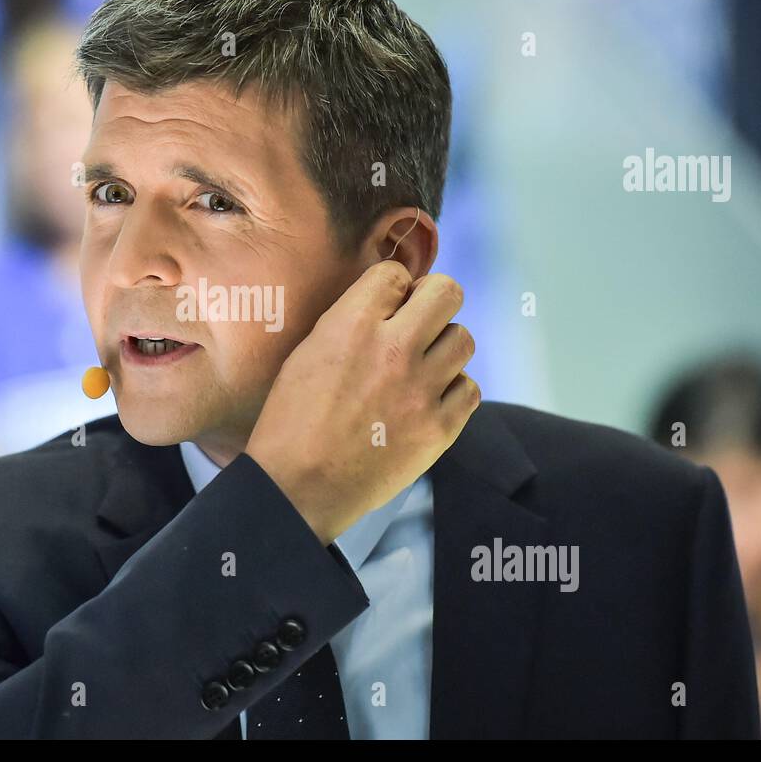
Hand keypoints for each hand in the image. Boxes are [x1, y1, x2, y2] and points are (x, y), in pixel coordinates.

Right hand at [245, 261, 478, 544]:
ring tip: (421, 369)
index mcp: (351, 325)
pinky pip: (469, 388)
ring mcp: (422, 389)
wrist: (298, 487)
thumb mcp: (307, 354)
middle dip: (433, 302)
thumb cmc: (291, 421)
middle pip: (447, 293)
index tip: (389, 306)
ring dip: (444, 349)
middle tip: (419, 325)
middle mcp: (393, 349)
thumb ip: (350, 323)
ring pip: (463, 339)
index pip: (396, 273)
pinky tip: (428, 402)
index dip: (394, 288)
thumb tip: (389, 306)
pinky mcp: (440, 428)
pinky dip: (452, 392)